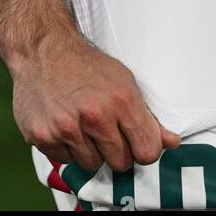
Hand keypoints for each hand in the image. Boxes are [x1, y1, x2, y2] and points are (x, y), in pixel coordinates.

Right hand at [11, 28, 180, 171]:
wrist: (44, 50)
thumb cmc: (88, 66)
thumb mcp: (125, 82)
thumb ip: (148, 117)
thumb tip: (172, 142)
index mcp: (121, 101)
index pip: (147, 151)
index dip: (144, 148)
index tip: (137, 140)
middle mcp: (95, 116)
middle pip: (121, 163)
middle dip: (118, 150)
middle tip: (107, 129)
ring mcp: (66, 128)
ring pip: (93, 165)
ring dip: (91, 150)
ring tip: (84, 124)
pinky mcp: (43, 137)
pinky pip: (65, 161)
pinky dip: (68, 148)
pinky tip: (65, 124)